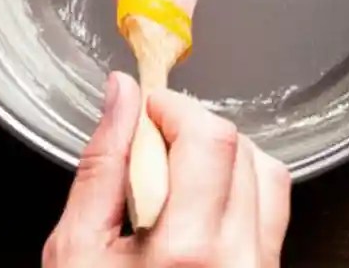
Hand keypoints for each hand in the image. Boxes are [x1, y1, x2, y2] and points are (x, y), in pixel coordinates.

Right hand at [44, 73, 291, 266]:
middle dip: (194, 129)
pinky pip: (272, 208)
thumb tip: (120, 97)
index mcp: (188, 252)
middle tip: (151, 145)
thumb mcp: (76, 252)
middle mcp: (238, 261)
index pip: (210, 137)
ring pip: (267, 172)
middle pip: (241, 148)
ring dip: (223, 156)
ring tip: (174, 178)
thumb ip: (100, 166)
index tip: (145, 110)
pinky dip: (240, 188)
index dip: (173, 108)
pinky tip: (197, 206)